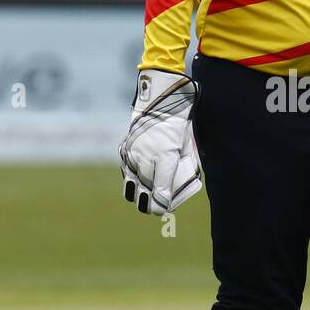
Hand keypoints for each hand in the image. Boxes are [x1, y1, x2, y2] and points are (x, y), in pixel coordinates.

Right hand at [118, 68, 202, 213]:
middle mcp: (146, 159)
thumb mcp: (184, 149)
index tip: (167, 208)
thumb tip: (172, 192)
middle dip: (151, 203)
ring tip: (147, 193)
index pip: (160, 196)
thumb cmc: (178, 126)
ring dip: (140, 191)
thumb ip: (178, 171)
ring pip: (132, 185)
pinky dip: (133, 175)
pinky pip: (127, 170)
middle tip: (158, 204)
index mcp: (166, 159)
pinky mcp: (124, 150)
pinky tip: (140, 174)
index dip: (163, 207)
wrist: (160, 101)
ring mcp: (132, 154)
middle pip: (144, 195)